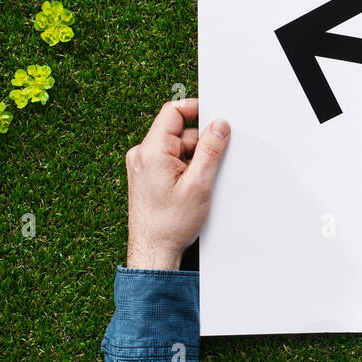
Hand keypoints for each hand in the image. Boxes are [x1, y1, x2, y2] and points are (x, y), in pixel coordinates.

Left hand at [125, 98, 230, 269]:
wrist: (154, 251)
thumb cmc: (169, 224)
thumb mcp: (199, 184)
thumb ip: (211, 150)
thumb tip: (220, 126)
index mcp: (151, 151)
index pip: (173, 112)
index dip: (196, 110)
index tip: (214, 118)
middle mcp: (142, 155)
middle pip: (179, 132)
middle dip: (198, 146)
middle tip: (206, 169)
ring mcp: (142, 166)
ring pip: (177, 148)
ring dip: (192, 161)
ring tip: (194, 187)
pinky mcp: (146, 176)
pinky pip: (170, 161)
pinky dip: (183, 170)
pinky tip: (187, 190)